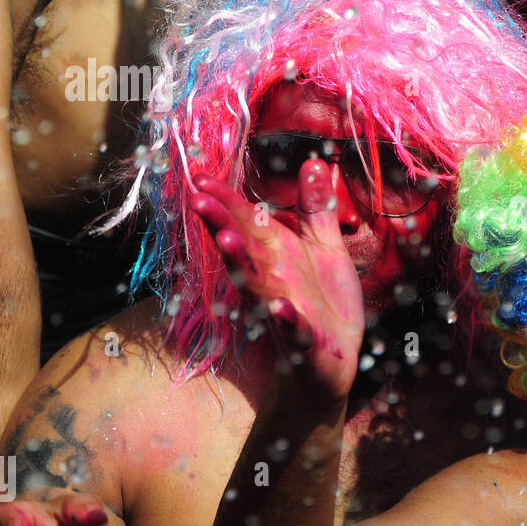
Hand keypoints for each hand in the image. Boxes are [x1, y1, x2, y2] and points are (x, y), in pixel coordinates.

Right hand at [191, 159, 364, 402]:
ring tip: (226, 240)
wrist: (329, 363)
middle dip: (222, 224)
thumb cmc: (324, 302)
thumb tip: (313, 161)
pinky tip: (279, 308)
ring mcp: (285, 311)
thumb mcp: (324, 248)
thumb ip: (316, 209)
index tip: (200, 176)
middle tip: (197, 199)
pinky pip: (293, 328)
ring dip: (241, 264)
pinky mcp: (304, 341)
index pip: (247, 223)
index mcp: (278, 255)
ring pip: (258, 286)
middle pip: (244, 249)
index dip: (226, 200)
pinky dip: (287, 319)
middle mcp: (274, 280)